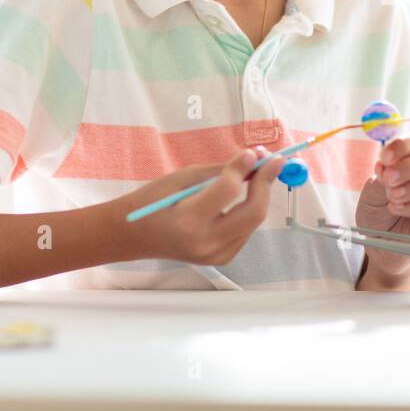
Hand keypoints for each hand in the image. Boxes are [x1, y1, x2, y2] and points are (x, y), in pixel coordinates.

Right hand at [115, 146, 284, 265]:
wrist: (134, 236)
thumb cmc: (153, 201)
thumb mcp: (182, 178)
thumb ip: (219, 171)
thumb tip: (254, 159)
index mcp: (188, 221)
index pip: (228, 190)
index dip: (244, 168)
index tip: (254, 152)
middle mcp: (205, 243)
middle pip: (254, 213)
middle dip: (267, 183)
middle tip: (275, 160)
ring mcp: (216, 255)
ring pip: (254, 221)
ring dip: (260, 195)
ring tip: (259, 172)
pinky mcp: (222, 258)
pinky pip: (246, 230)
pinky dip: (249, 209)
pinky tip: (243, 196)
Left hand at [355, 133, 409, 279]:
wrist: (379, 244)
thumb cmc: (378, 214)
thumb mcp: (371, 192)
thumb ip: (380, 177)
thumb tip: (385, 165)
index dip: (403, 146)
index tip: (385, 158)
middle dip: (409, 167)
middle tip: (388, 180)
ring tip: (393, 197)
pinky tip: (398, 209)